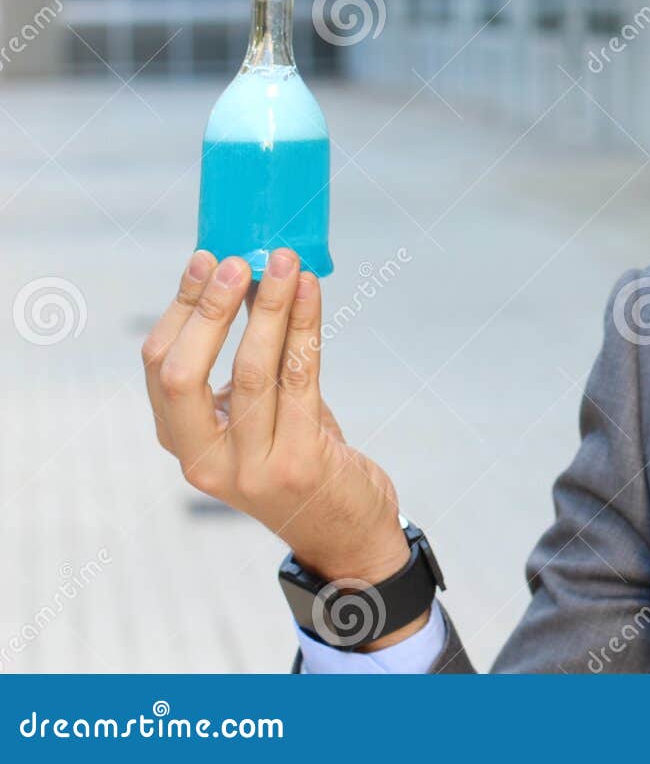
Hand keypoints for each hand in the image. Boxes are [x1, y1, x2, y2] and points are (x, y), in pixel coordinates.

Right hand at [142, 248, 424, 648]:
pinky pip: (300, 378)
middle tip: (238, 260)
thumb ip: (251, 365)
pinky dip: (305, 328)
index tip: (205, 259)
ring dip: (269, 308)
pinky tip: (312, 293)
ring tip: (285, 263)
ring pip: (250, 370)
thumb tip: (254, 279)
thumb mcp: (261, 417)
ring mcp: (252, 466)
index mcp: (183, 444)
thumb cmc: (302, 459)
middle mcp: (206, 461)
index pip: (161, 368)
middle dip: (209, 309)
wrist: (345, 532)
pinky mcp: (301, 461)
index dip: (181, 309)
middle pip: (184, 373)